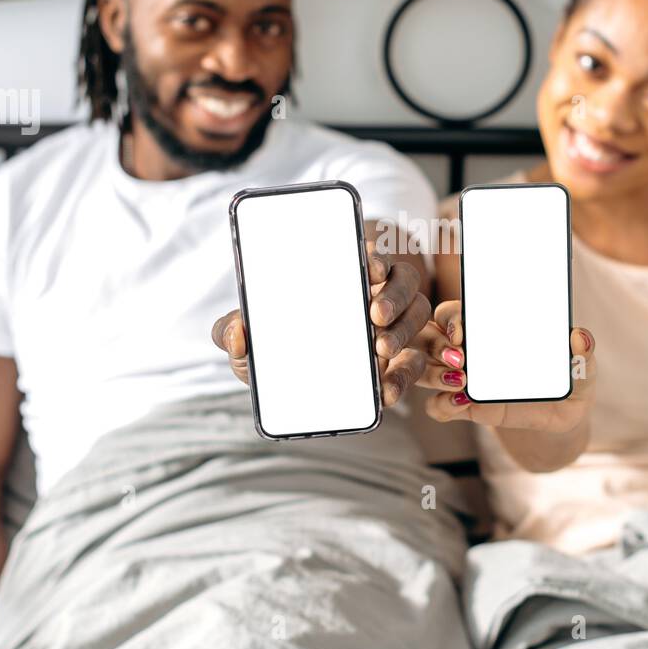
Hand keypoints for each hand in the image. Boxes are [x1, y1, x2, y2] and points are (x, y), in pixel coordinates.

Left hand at [211, 241, 431, 408]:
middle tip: (374, 314)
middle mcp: (374, 297)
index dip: (374, 256)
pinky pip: (414, 364)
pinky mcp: (399, 363)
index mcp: (341, 281)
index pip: (367, 257)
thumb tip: (236, 331)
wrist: (290, 390)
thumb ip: (230, 333)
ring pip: (418, 314)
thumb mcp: (250, 341)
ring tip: (380, 347)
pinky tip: (384, 391)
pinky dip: (403, 377)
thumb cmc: (273, 351)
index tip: (368, 264)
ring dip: (405, 330)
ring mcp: (392, 328)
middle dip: (394, 295)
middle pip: (403, 281)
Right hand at [414, 299, 594, 433]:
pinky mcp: (465, 408)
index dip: (451, 318)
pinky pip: (437, 406)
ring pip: (424, 369)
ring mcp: (462, 378)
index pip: (454, 313)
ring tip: (463, 383)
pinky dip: (442, 405)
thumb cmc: (567, 379)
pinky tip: (464, 404)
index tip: (462, 332)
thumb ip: (582, 352)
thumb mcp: (580, 366)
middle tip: (461, 359)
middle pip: (428, 336)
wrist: (562, 415)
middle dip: (436, 345)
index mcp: (489, 328)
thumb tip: (581, 337)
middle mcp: (469, 349)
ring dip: (435, 375)